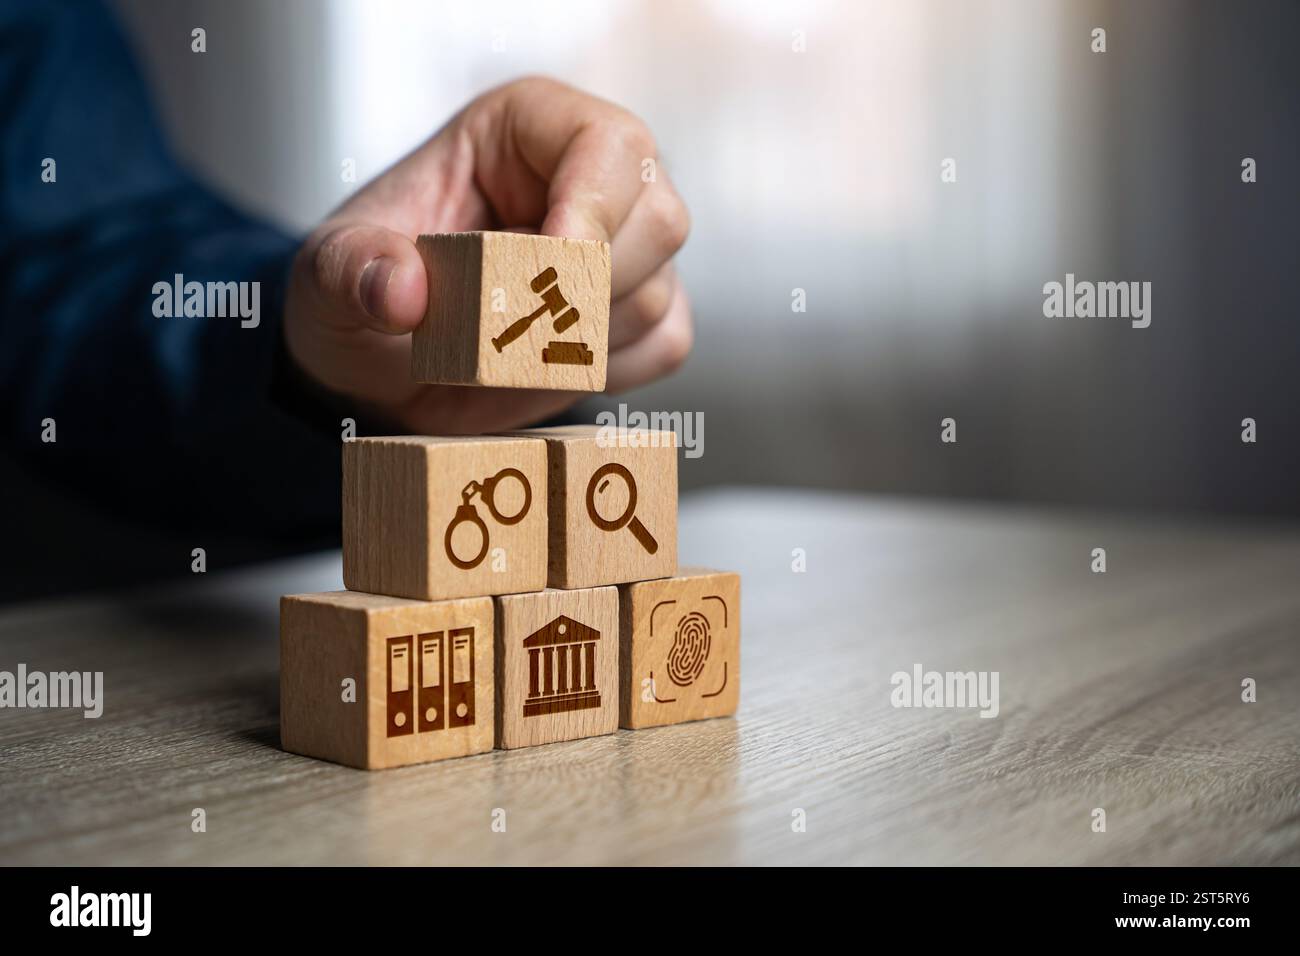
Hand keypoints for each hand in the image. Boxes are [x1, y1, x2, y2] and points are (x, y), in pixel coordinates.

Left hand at [283, 76, 691, 433]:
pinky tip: (540, 365)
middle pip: (658, 220)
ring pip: (658, 291)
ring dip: (577, 340)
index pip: (606, 145)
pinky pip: (665, 343)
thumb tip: (399, 291)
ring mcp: (627, 247)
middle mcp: (591, 178)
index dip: (590, 209)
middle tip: (501, 329)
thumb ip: (354, 270)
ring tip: (495, 350)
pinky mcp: (644, 310)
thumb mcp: (329, 274)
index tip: (544, 269)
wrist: (381, 366)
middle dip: (583, 291)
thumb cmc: (365, 291)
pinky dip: (607, 369)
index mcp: (526, 129)